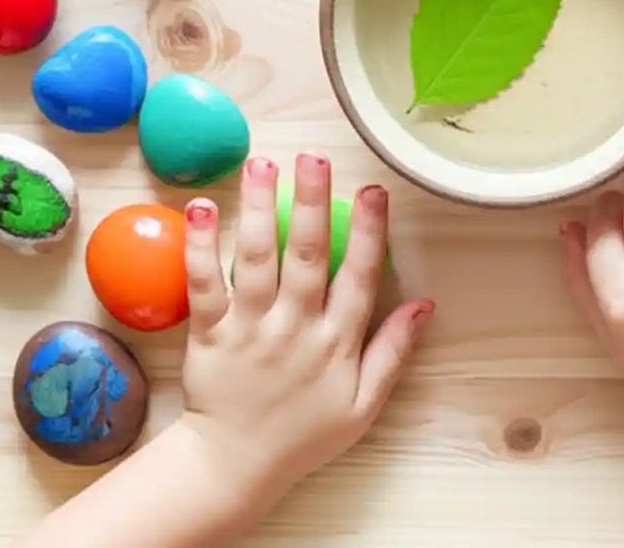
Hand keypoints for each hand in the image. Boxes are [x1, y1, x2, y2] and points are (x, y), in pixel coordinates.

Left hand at [178, 154, 434, 489]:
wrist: (235, 466)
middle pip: (305, 257)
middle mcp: (294, 329)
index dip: (368, 232)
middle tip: (314, 158)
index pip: (357, 277)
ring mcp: (250, 329)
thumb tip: (424, 304)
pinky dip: (200, 246)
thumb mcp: (364, 404)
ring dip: (259, 209)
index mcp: (336, 343)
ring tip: (262, 164)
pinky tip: (202, 208)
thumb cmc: (304, 435)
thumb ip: (393, 351)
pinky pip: (203, 285)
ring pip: (255, 260)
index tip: (374, 190)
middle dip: (311, 203)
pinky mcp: (209, 334)